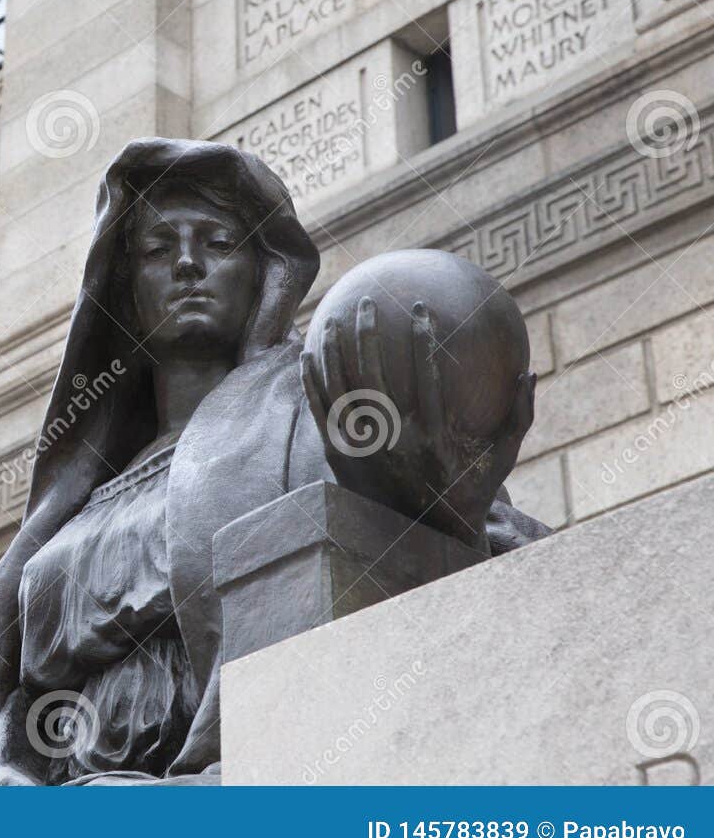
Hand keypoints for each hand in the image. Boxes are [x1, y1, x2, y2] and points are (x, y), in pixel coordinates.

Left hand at [300, 295, 534, 544]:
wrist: (426, 537)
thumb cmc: (470, 490)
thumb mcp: (503, 457)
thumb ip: (519, 414)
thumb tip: (530, 372)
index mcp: (432, 437)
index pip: (424, 376)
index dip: (422, 339)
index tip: (420, 306)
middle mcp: (393, 442)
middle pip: (372, 376)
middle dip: (367, 333)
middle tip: (367, 301)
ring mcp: (361, 449)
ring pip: (340, 390)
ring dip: (334, 351)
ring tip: (333, 317)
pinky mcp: (337, 455)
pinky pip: (322, 411)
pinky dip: (313, 381)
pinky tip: (307, 353)